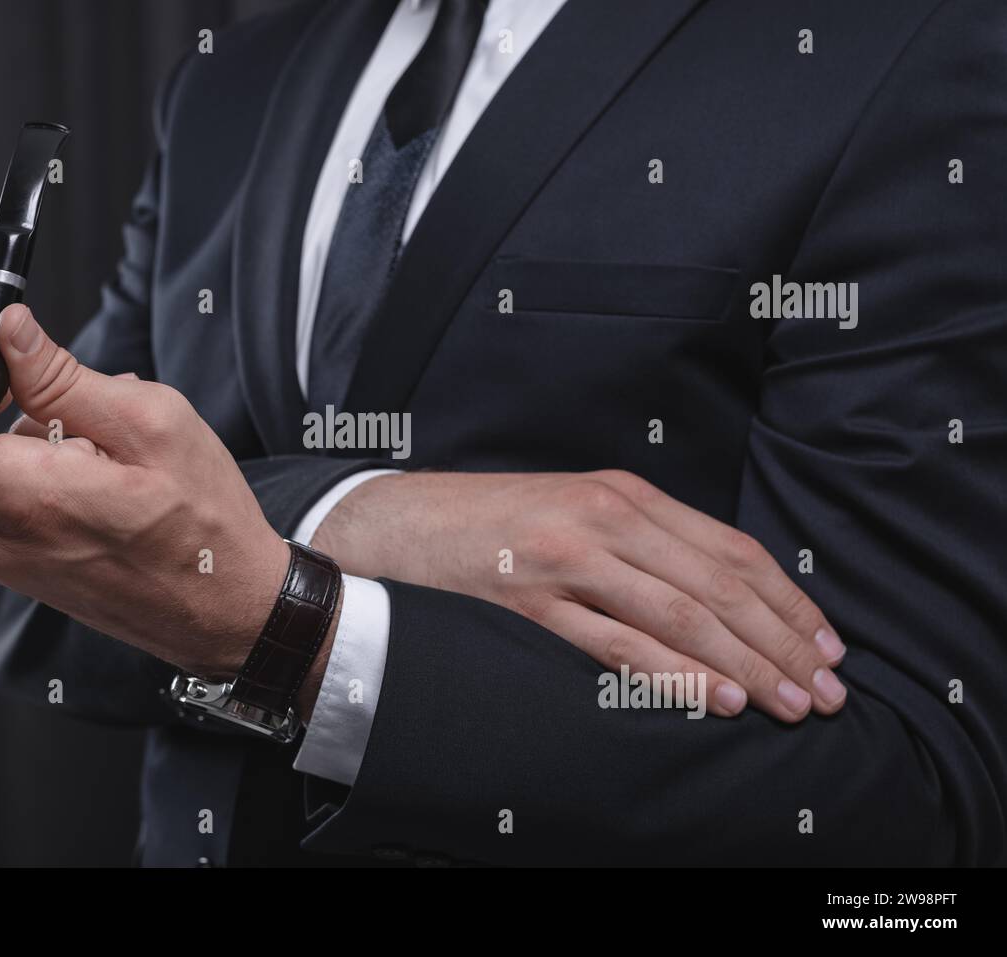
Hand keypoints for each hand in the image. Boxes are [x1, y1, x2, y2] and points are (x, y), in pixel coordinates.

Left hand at [0, 308, 315, 699]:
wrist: (228, 607)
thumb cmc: (204, 526)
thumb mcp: (150, 424)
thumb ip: (63, 376)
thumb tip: (10, 331)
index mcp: (23, 496)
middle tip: (0, 356)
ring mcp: (5, 558)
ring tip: (68, 413)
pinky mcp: (20, 566)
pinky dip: (7, 458)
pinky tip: (74, 450)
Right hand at [313, 471, 846, 721]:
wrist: (396, 522)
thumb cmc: (490, 524)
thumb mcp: (575, 512)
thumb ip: (640, 541)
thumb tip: (717, 595)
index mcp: (624, 493)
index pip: (732, 550)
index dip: (789, 602)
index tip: (827, 646)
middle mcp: (606, 517)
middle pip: (720, 585)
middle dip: (785, 641)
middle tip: (829, 690)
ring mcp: (568, 557)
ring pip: (682, 614)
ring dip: (748, 663)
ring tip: (793, 704)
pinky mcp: (531, 600)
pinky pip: (617, 643)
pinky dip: (676, 674)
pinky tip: (720, 697)